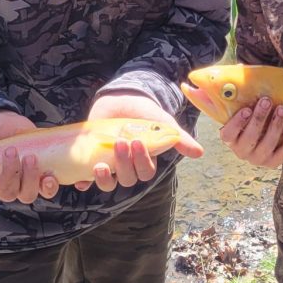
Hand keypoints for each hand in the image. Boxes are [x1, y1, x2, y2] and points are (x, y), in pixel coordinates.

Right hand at [0, 110, 59, 203]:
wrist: (9, 123)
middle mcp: (1, 186)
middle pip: (5, 193)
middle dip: (9, 174)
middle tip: (11, 151)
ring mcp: (21, 183)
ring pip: (26, 194)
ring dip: (29, 179)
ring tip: (31, 158)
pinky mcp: (39, 177)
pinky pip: (46, 190)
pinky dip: (49, 186)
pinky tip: (50, 176)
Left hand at [74, 92, 203, 191]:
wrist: (118, 98)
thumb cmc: (143, 111)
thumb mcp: (161, 122)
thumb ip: (178, 137)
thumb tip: (200, 152)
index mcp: (145, 160)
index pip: (146, 172)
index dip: (142, 161)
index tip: (138, 142)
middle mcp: (128, 166)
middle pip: (128, 179)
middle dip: (125, 164)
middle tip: (121, 143)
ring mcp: (109, 164)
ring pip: (109, 183)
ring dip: (105, 178)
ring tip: (100, 165)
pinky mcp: (90, 160)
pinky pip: (86, 179)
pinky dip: (84, 182)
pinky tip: (82, 179)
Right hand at [218, 96, 282, 168]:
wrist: (267, 131)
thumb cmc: (251, 114)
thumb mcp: (239, 106)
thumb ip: (228, 97)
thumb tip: (205, 87)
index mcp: (230, 138)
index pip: (228, 134)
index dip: (237, 123)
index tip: (247, 109)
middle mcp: (242, 151)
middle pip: (250, 138)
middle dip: (260, 118)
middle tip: (267, 101)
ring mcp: (258, 159)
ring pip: (266, 145)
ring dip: (275, 126)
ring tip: (282, 109)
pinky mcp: (273, 162)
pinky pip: (282, 155)